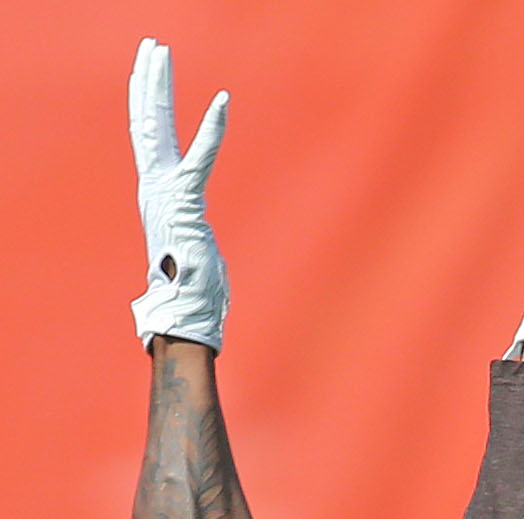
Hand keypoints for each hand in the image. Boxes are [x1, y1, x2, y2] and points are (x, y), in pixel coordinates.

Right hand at [128, 39, 229, 351]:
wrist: (187, 314)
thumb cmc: (196, 292)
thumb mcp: (192, 249)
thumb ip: (193, 232)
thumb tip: (199, 249)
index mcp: (158, 196)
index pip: (149, 139)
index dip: (147, 104)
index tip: (147, 74)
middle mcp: (156, 188)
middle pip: (146, 122)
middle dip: (148, 82)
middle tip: (151, 46)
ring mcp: (167, 193)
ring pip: (158, 127)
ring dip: (160, 87)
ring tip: (160, 52)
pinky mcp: (186, 201)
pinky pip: (201, 158)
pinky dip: (212, 130)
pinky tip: (223, 102)